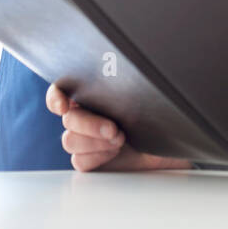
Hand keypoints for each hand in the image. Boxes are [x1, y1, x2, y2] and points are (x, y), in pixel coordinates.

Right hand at [45, 85, 190, 171]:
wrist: (171, 149)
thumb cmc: (161, 119)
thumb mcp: (149, 98)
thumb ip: (131, 85)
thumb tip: (128, 67)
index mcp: (94, 94)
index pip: (62, 90)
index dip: (56, 96)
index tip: (64, 105)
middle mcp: (86, 115)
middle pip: (68, 118)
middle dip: (88, 124)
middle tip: (114, 129)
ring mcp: (87, 140)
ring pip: (70, 140)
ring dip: (94, 141)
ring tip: (119, 140)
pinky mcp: (91, 161)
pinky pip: (80, 160)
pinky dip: (97, 157)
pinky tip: (114, 153)